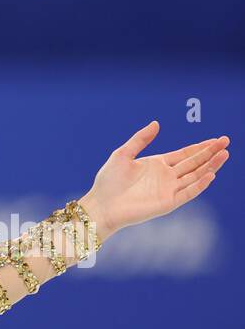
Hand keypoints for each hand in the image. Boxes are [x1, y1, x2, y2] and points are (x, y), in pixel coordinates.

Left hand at [78, 122, 229, 241]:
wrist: (101, 205)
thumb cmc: (107, 181)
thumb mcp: (123, 154)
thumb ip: (140, 139)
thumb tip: (156, 123)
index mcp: (157, 165)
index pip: (185, 154)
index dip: (201, 147)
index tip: (216, 139)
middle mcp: (166, 177)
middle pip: (194, 163)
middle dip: (210, 153)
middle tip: (226, 142)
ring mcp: (168, 190)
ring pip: (195, 176)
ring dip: (210, 166)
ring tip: (224, 154)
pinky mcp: (167, 203)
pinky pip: (188, 193)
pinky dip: (199, 184)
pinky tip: (209, 174)